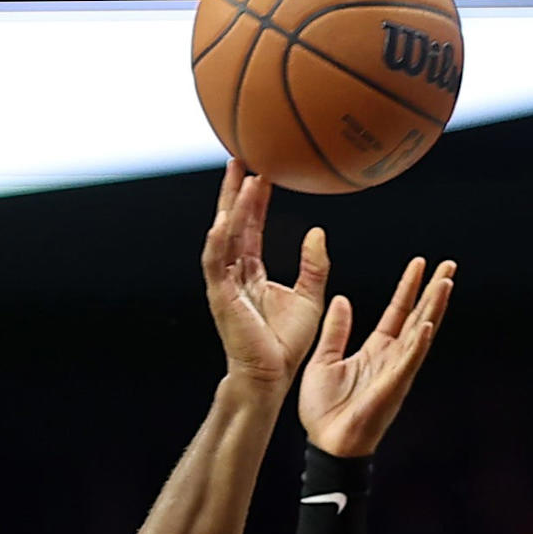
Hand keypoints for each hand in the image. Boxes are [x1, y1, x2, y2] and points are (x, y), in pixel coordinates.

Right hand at [202, 161, 329, 391]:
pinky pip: (214, 262)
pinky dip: (216, 240)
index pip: (250, 227)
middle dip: (233, 190)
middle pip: (231, 222)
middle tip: (239, 156)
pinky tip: (223, 218)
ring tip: (240, 175)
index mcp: (251, 272)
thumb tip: (317, 231)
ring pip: (223, 234)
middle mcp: (233, 273)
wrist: (270, 377)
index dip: (254, 199)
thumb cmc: (286, 345)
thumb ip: (314, 265)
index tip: (262, 171)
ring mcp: (224, 283)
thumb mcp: (310, 297)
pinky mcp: (220, 297)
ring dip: (230, 204)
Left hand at [299, 253, 454, 455]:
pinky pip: (409, 361)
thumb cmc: (324, 412)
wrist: (325, 445)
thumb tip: (342, 299)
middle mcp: (391, 359)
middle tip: (449, 264)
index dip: (409, 287)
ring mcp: (396, 372)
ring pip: (420, 333)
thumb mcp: (324, 360)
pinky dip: (419, 343)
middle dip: (433, 290)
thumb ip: (336, 331)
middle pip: (418, 317)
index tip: (420, 263)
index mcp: (376, 351)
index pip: (398, 312)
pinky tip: (428, 323)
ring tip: (446, 282)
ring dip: (434, 308)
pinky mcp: (392, 387)